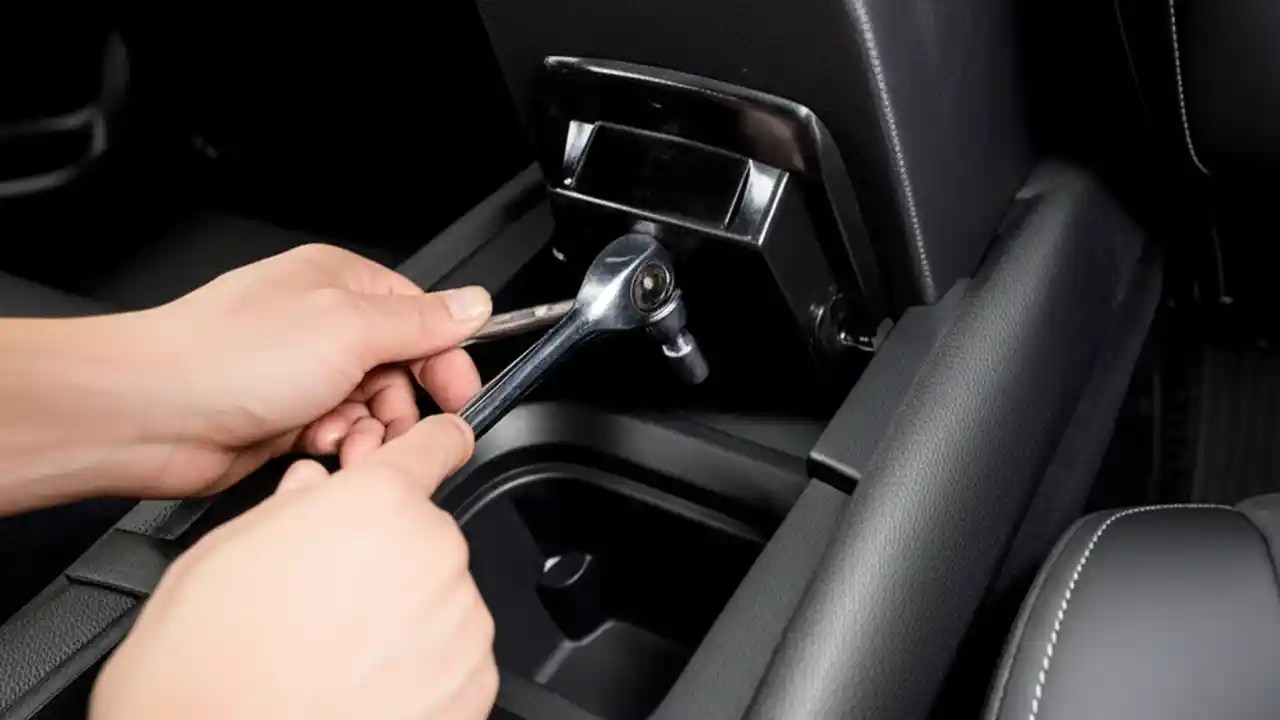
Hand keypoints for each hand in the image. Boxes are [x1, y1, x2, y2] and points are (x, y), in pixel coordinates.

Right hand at [91, 415, 498, 719]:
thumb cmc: (205, 670)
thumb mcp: (223, 557)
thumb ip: (289, 509)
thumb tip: (314, 490)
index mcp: (375, 506)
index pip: (433, 446)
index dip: (431, 445)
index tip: (441, 444)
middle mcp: (432, 556)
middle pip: (426, 535)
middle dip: (387, 556)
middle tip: (326, 597)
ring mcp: (459, 626)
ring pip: (442, 598)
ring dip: (404, 614)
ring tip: (335, 652)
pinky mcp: (472, 687)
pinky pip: (455, 658)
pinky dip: (421, 669)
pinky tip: (360, 687)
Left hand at [128, 244, 492, 496]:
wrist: (150, 415)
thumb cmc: (227, 356)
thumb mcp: (349, 327)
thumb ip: (421, 322)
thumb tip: (474, 304)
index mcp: (342, 284)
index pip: (424, 318)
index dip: (447, 359)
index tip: (460, 395)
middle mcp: (323, 325)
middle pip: (402, 372)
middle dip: (402, 407)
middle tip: (393, 426)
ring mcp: (303, 374)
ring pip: (373, 412)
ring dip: (369, 434)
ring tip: (343, 441)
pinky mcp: (285, 420)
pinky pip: (339, 439)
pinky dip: (337, 450)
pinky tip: (318, 451)